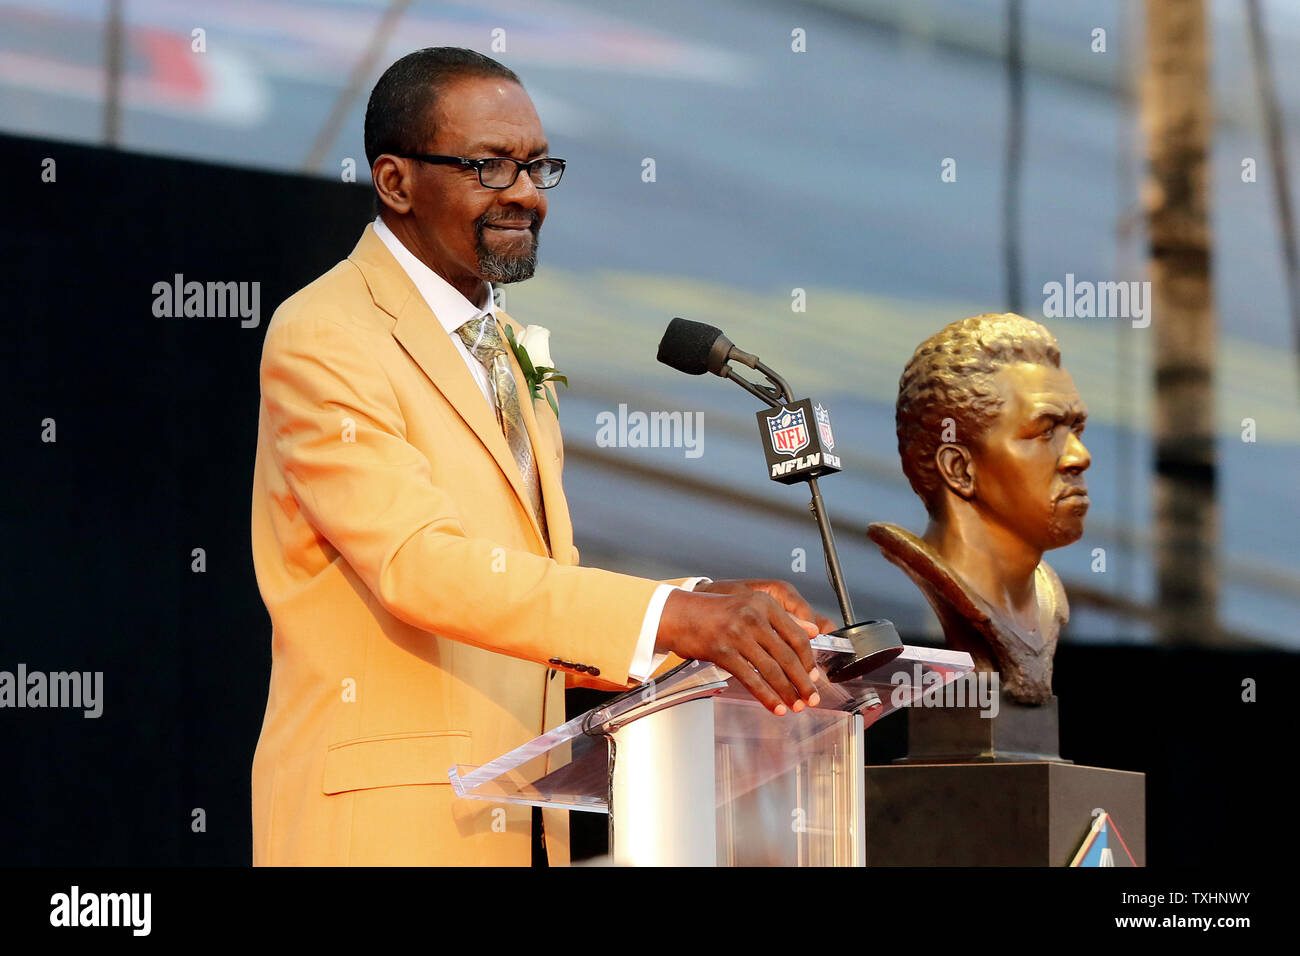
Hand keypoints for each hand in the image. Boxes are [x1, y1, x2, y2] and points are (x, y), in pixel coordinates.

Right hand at [655, 583, 824, 715]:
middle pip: (788, 655)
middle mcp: (754, 617)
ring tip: (796, 706)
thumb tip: (814, 632)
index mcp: (765, 603)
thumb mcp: (750, 606)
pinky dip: (766, 696)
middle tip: (812, 698)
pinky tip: (775, 707)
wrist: (678, 615)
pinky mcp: (724, 652)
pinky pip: (752, 679)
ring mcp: (738, 634)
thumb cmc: (714, 612)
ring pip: (772, 670)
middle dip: (803, 682)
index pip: (797, 635)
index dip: (809, 660)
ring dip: (787, 692)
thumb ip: (783, 619)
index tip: (814, 676)